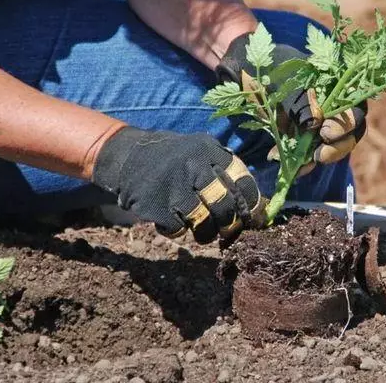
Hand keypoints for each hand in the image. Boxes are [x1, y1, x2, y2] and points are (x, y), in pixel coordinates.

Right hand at [92, 127, 265, 242]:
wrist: (127, 156)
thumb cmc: (174, 160)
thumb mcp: (200, 153)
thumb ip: (225, 173)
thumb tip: (258, 207)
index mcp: (210, 152)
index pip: (244, 182)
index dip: (252, 205)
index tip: (253, 218)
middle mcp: (195, 166)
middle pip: (226, 206)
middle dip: (231, 225)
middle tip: (229, 231)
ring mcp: (175, 186)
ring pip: (205, 223)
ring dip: (206, 234)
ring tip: (202, 231)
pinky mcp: (157, 205)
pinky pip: (179, 229)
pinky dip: (178, 230)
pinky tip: (172, 221)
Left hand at [215, 32, 366, 174]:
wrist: (245, 72)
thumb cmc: (269, 69)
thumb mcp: (283, 81)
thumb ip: (300, 100)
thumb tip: (316, 122)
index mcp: (336, 82)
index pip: (355, 104)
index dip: (346, 122)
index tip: (325, 132)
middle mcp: (334, 103)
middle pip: (352, 129)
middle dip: (339, 146)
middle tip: (320, 155)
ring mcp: (321, 121)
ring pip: (335, 144)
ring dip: (323, 157)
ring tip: (305, 163)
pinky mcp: (305, 137)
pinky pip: (312, 154)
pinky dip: (304, 163)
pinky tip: (292, 168)